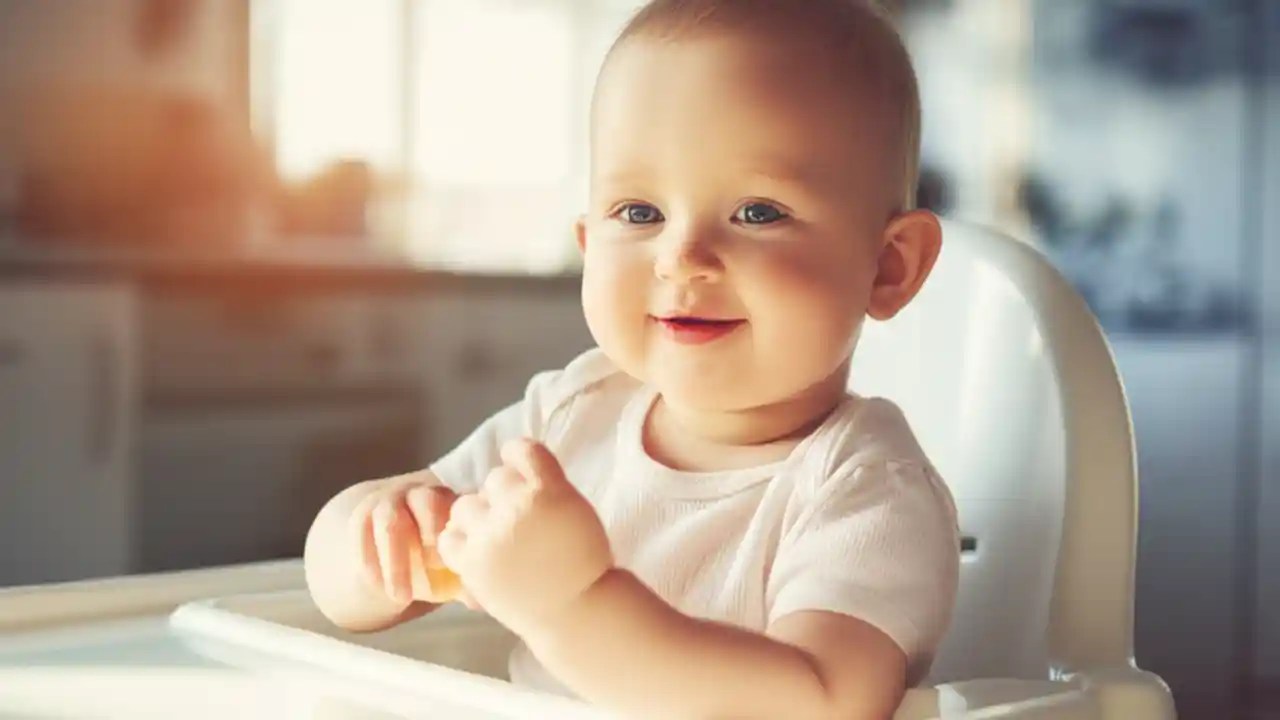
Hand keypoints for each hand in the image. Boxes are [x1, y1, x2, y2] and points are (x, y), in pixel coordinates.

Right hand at [350, 480, 460, 606]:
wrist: (396, 536)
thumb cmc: (433, 553)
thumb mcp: (451, 563)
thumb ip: (465, 579)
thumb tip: (478, 603)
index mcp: (451, 499)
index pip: (459, 503)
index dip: (459, 529)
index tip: (459, 560)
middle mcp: (421, 491)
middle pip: (426, 501)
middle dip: (431, 533)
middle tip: (436, 566)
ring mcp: (390, 499)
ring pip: (390, 521)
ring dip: (396, 561)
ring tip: (401, 597)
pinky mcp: (364, 514)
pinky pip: (361, 531)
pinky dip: (368, 560)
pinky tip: (377, 586)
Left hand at [438, 439, 612, 637]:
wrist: (576, 612)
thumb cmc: (583, 562)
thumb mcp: (575, 510)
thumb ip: (547, 486)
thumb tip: (516, 471)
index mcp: (550, 489)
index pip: (522, 450)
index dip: (519, 457)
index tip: (520, 468)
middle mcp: (517, 506)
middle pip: (495, 479)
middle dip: (505, 494)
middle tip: (517, 518)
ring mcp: (490, 535)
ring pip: (466, 505)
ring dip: (479, 516)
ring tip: (494, 536)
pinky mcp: (472, 563)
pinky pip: (450, 536)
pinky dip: (460, 540)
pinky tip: (476, 548)